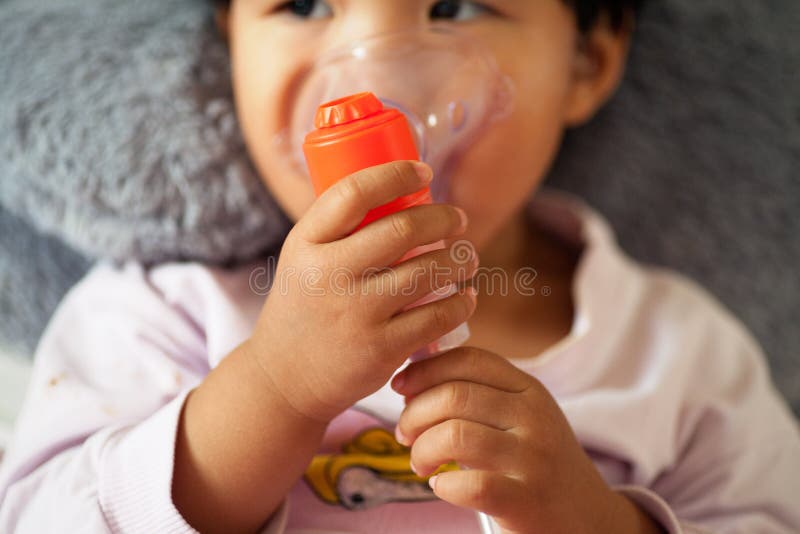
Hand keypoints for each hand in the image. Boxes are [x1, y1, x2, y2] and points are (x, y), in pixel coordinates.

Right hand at [248, 161, 477, 422]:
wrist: (284, 379)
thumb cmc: (304, 308)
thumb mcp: (303, 260)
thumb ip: (339, 230)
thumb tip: (396, 189)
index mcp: (306, 243)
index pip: (353, 192)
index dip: (395, 174)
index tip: (423, 171)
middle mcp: (328, 275)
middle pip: (402, 229)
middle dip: (443, 218)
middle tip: (458, 220)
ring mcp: (356, 313)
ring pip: (427, 271)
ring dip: (459, 259)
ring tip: (467, 257)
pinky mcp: (380, 349)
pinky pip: (437, 316)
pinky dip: (460, 302)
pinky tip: (465, 297)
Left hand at [391, 347, 663, 533]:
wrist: (587, 518)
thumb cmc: (536, 462)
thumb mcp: (522, 416)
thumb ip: (480, 392)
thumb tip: (414, 377)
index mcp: (530, 390)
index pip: (470, 359)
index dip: (425, 369)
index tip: (400, 386)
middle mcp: (534, 417)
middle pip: (455, 395)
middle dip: (414, 413)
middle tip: (404, 433)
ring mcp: (533, 458)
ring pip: (455, 435)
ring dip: (422, 449)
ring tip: (420, 463)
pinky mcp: (527, 500)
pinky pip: (469, 485)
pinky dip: (443, 484)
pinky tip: (440, 485)